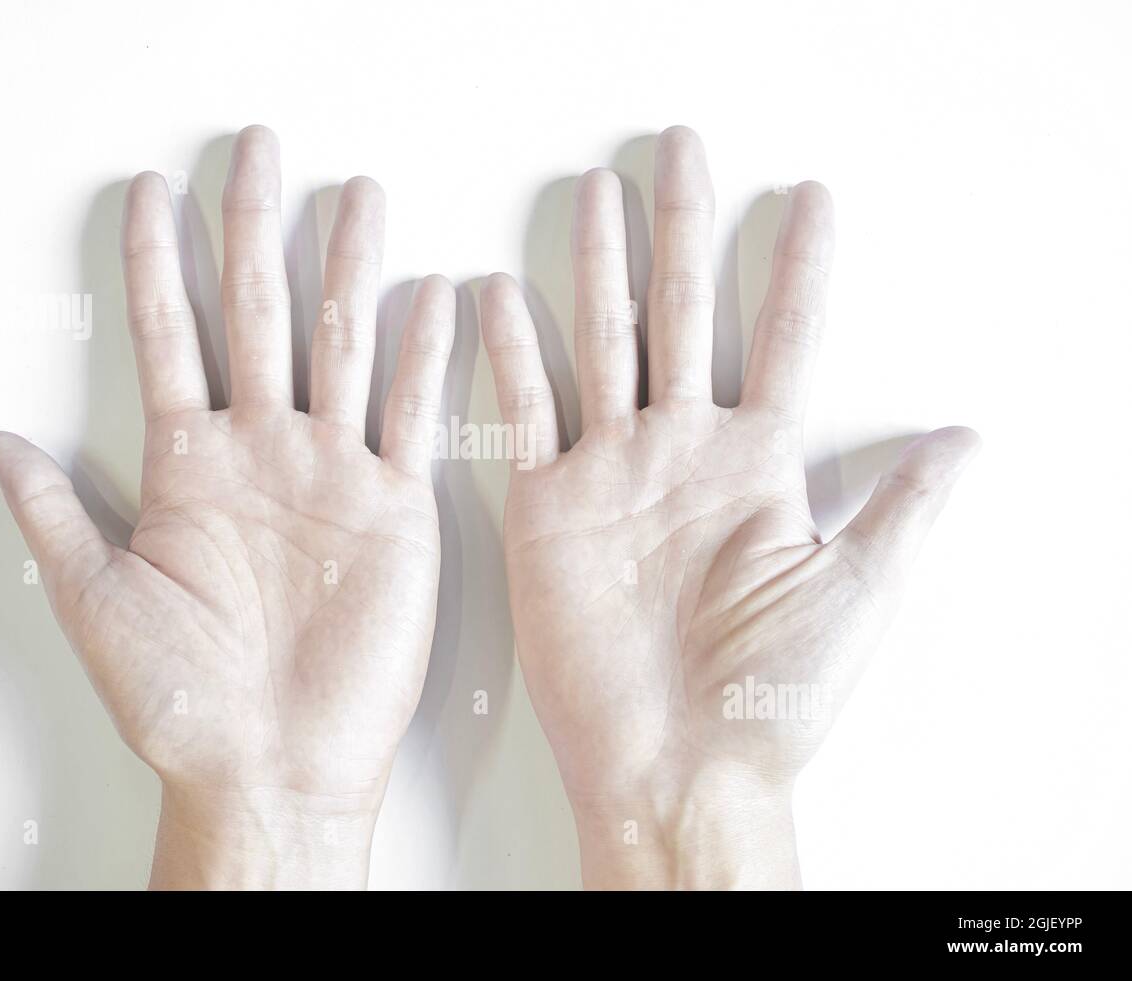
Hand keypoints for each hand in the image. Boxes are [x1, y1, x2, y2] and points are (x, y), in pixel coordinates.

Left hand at [0, 126, 454, 888]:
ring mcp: (332, 475)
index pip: (169, 336)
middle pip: (258, 314)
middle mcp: (263, 455)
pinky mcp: (395, 508)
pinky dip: (429, 357)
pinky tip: (436, 298)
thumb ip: (53, 512)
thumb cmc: (181, 702)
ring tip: (357, 197)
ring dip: (349, 267)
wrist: (269, 765)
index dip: (156, 261)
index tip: (151, 194)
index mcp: (190, 467)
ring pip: (343, 344)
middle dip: (257, 227)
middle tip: (259, 152)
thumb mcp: (94, 598)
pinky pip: (414, 415)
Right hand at [479, 126, 978, 888]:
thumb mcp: (859, 592)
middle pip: (685, 315)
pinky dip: (509, 357)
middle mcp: (682, 455)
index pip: (786, 339)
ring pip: (604, 345)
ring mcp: (612, 474)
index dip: (800, 269)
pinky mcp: (547, 508)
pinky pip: (525, 414)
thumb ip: (905, 509)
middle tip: (684, 155)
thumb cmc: (767, 694)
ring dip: (600, 271)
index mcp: (758, 467)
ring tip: (598, 199)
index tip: (812, 200)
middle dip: (683, 230)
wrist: (674, 762)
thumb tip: (964, 442)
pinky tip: (498, 298)